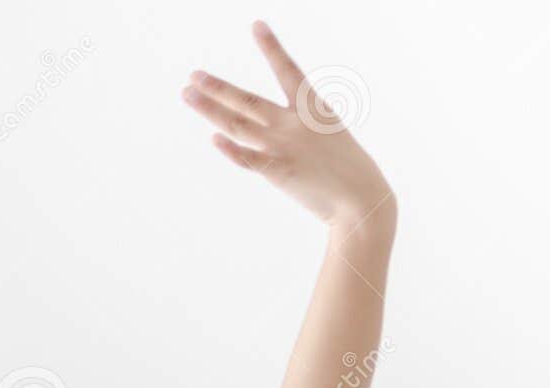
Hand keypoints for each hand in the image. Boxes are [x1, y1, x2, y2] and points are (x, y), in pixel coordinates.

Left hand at [181, 21, 393, 232]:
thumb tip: (278, 131)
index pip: (287, 70)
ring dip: (209, 109)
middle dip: (217, 87)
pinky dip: (230, 150)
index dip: (271, 48)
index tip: (256, 25)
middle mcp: (293, 123)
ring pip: (237, 124)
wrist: (361, 200)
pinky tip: (213, 139)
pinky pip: (247, 158)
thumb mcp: (326, 135)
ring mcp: (283, 146)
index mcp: (312, 108)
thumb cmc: (346, 170)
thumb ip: (296, 129)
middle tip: (192, 76)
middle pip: (246, 100)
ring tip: (187, 94)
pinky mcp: (278, 171)